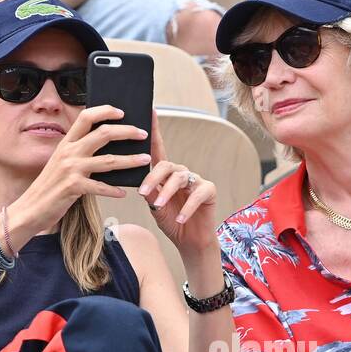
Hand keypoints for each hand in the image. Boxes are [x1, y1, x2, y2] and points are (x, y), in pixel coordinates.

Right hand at [11, 105, 151, 234]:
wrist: (30, 209)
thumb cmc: (49, 187)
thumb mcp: (61, 163)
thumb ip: (78, 153)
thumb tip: (102, 147)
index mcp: (66, 143)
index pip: (86, 117)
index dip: (105, 111)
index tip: (122, 112)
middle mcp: (68, 152)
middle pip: (103, 133)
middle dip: (127, 132)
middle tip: (143, 134)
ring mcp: (71, 169)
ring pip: (108, 160)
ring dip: (130, 160)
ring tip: (145, 160)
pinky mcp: (73, 187)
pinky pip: (101, 187)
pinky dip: (114, 190)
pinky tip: (124, 192)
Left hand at [138, 110, 217, 257]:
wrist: (189, 240)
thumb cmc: (171, 221)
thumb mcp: (155, 207)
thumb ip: (149, 193)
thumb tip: (141, 184)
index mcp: (166, 174)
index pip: (157, 149)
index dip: (154, 130)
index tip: (149, 111)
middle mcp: (180, 173)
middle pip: (165, 165)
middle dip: (153, 179)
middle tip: (145, 194)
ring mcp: (195, 180)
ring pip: (178, 178)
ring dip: (167, 193)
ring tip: (159, 207)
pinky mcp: (209, 190)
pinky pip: (197, 194)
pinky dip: (187, 207)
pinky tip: (180, 217)